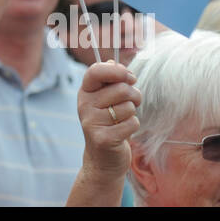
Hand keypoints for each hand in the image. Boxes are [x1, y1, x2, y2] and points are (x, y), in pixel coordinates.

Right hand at [76, 60, 140, 177]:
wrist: (102, 159)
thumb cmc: (109, 123)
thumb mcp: (105, 99)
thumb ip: (109, 80)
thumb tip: (113, 61)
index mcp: (85, 92)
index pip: (96, 71)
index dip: (117, 70)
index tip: (129, 76)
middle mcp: (84, 105)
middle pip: (121, 89)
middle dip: (134, 95)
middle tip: (133, 102)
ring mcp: (91, 122)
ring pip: (128, 107)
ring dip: (133, 113)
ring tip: (124, 119)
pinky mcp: (103, 138)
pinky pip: (131, 123)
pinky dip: (133, 126)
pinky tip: (123, 132)